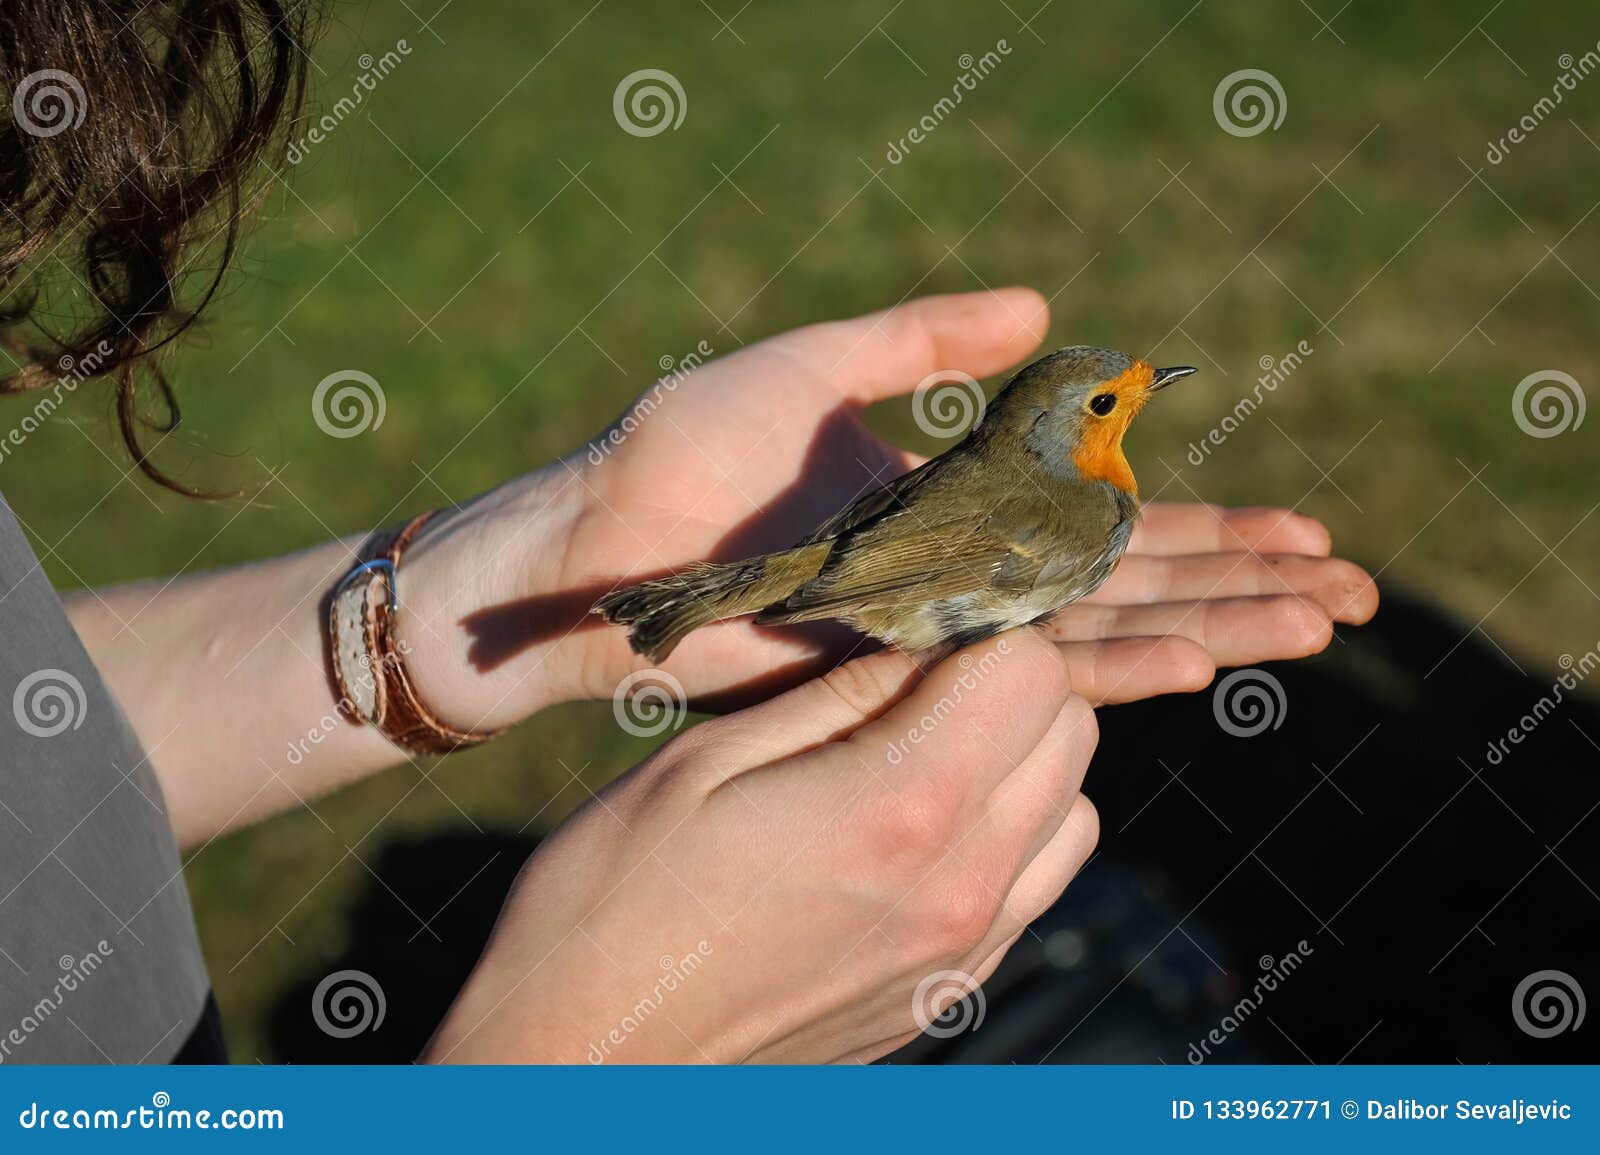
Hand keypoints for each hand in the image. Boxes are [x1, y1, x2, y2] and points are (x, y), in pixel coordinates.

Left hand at [397, 289, 1378, 728]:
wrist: (605, 540)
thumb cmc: (687, 450)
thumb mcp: (816, 365)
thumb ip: (922, 336)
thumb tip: (1045, 310)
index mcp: (959, 501)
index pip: (1110, 515)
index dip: (1209, 524)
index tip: (1302, 528)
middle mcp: (967, 571)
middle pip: (1131, 580)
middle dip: (1242, 584)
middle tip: (1350, 592)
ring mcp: (942, 623)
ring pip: (1102, 630)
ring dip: (1212, 626)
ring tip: (1315, 626)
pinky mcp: (903, 664)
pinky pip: (1030, 670)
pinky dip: (1117, 666)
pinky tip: (1202, 663)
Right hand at [424, 631, 1098, 1063]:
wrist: (587, 1066)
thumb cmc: (613, 903)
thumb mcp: (703, 762)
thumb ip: (837, 695)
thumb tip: (925, 638)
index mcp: (898, 809)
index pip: (1035, 670)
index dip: (982, 626)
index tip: (916, 626)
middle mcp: (961, 888)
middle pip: (1070, 732)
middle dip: (1008, 683)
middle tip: (911, 680)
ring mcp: (964, 954)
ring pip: (1071, 811)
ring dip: (1018, 761)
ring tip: (917, 753)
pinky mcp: (951, 994)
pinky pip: (1036, 885)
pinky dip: (1006, 835)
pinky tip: (912, 830)